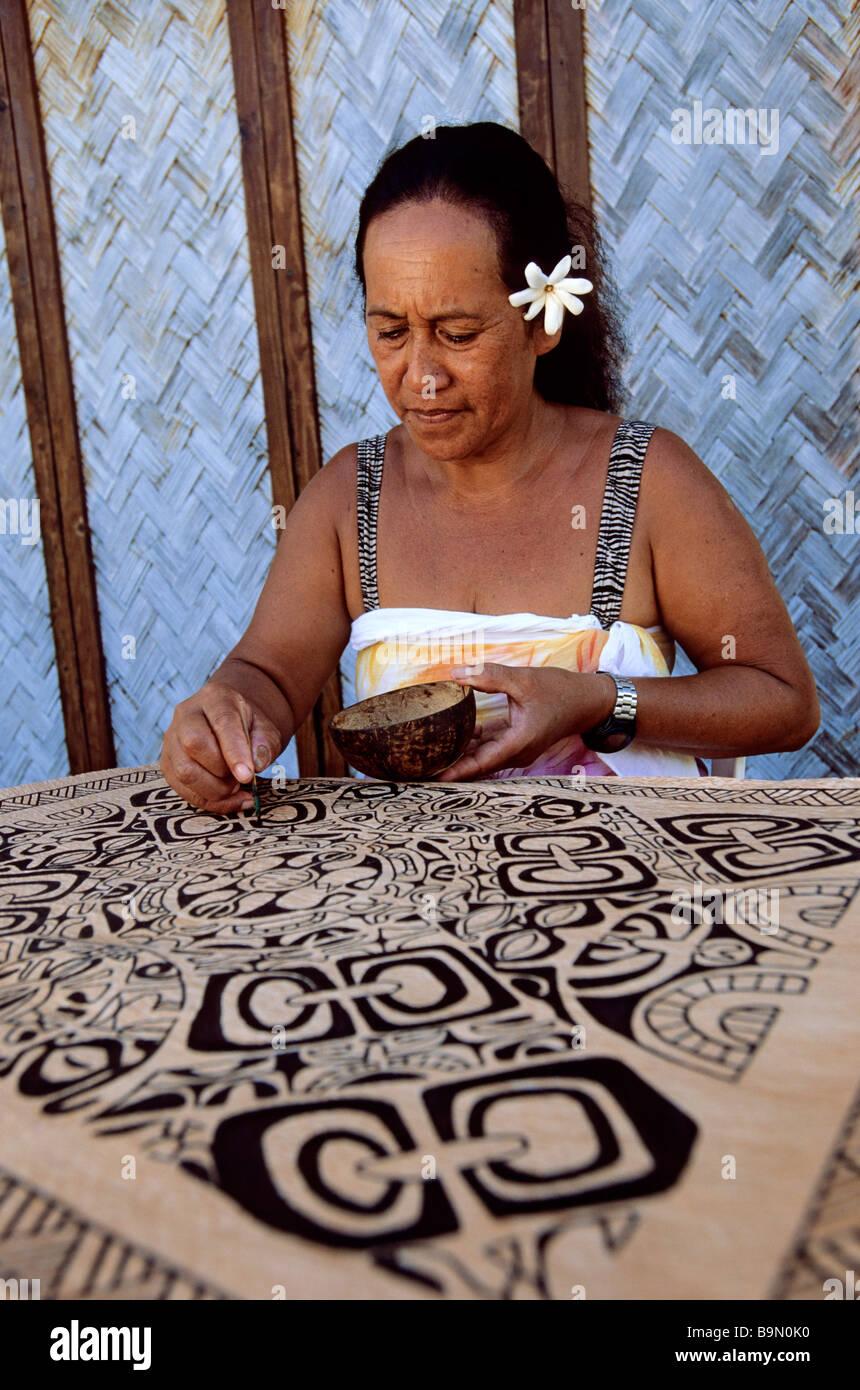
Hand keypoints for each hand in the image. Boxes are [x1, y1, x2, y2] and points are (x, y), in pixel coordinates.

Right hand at [161, 683, 282, 811]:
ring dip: (215, 790)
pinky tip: (231, 800)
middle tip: (243, 778)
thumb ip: (266, 743)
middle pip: (193, 743)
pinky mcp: (168, 764)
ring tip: (236, 788)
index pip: (222, 722)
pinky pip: (183, 790)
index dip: (234, 751)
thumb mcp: (266, 728)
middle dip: (222, 770)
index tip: (247, 775)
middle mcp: (186, 715)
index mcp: (215, 698)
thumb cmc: (248, 727)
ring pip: (184, 771)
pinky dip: (210, 802)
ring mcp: (172, 740)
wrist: (229, 725)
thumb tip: (255, 763)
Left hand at [437, 664, 615, 780]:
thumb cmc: (560, 690)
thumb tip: (456, 674)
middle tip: (422, 768)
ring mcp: (518, 747)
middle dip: (452, 767)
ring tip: (431, 756)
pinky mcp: (518, 738)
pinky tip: (453, 735)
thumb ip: (489, 676)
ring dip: (461, 755)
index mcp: (519, 742)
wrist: (588, 699)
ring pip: (484, 755)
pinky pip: (491, 744)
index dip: (457, 772)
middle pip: (479, 764)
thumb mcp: (523, 680)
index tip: (433, 778)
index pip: (482, 763)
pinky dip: (473, 742)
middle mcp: (518, 751)